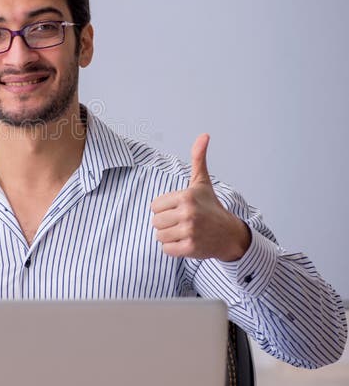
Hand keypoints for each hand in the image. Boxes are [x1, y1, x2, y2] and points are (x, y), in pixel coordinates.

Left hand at [150, 134, 250, 261]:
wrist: (230, 235)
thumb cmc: (212, 208)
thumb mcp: (203, 183)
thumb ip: (198, 159)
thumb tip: (204, 135)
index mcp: (186, 196)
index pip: (154, 206)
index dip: (165, 208)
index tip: (180, 209)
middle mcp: (188, 213)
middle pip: (155, 221)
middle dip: (166, 223)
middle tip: (183, 222)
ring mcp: (189, 231)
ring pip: (159, 236)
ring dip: (169, 236)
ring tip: (185, 232)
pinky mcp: (190, 248)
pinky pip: (166, 249)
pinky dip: (173, 248)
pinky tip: (186, 242)